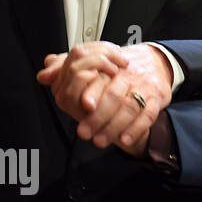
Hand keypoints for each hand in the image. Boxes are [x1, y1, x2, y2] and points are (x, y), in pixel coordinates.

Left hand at [37, 43, 171, 155]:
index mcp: (110, 65)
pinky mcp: (158, 97)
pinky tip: (125, 139)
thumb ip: (65, 68)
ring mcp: (144, 86)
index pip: (100, 77)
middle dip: (99, 117)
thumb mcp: (92, 61)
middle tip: (84, 133)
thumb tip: (44, 76)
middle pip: (114, 96)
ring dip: (114, 126)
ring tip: (100, 141)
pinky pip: (149, 114)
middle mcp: (128, 75)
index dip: (92, 91)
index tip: (83, 105)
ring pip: (131, 107)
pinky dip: (137, 128)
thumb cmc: (118, 67)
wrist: (155, 61)